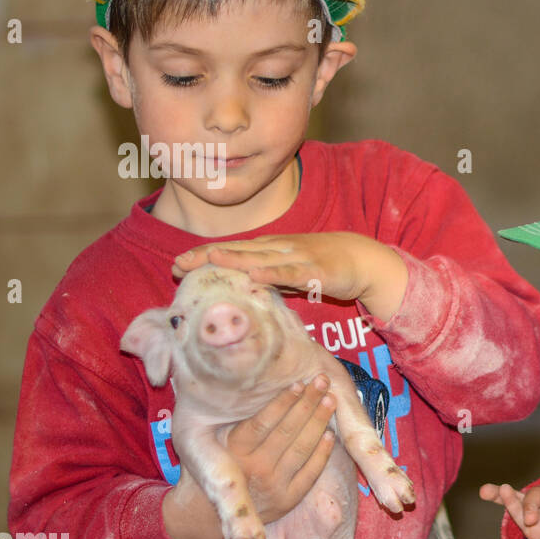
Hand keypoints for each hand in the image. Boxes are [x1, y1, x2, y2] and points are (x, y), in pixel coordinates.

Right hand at [163, 376, 338, 538]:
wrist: (206, 516)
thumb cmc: (212, 468)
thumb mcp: (213, 443)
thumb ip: (230, 420)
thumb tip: (252, 382)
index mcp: (233, 451)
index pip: (263, 422)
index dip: (284, 401)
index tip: (299, 382)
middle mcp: (254, 468)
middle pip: (287, 432)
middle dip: (308, 404)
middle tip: (322, 381)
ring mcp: (273, 486)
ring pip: (302, 449)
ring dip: (319, 422)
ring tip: (330, 400)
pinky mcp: (288, 500)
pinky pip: (310, 473)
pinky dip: (322, 452)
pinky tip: (330, 433)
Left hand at [172, 232, 410, 320]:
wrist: (362, 259)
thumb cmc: (323, 266)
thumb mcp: (289, 271)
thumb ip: (266, 278)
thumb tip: (241, 288)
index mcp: (270, 249)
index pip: (231, 251)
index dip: (204, 256)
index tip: (177, 264)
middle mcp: (278, 249)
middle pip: (238, 252)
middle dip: (207, 257)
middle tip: (177, 264)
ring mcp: (296, 258)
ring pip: (260, 259)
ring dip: (234, 260)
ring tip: (210, 260)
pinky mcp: (314, 271)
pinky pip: (290, 273)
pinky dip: (271, 274)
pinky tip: (254, 276)